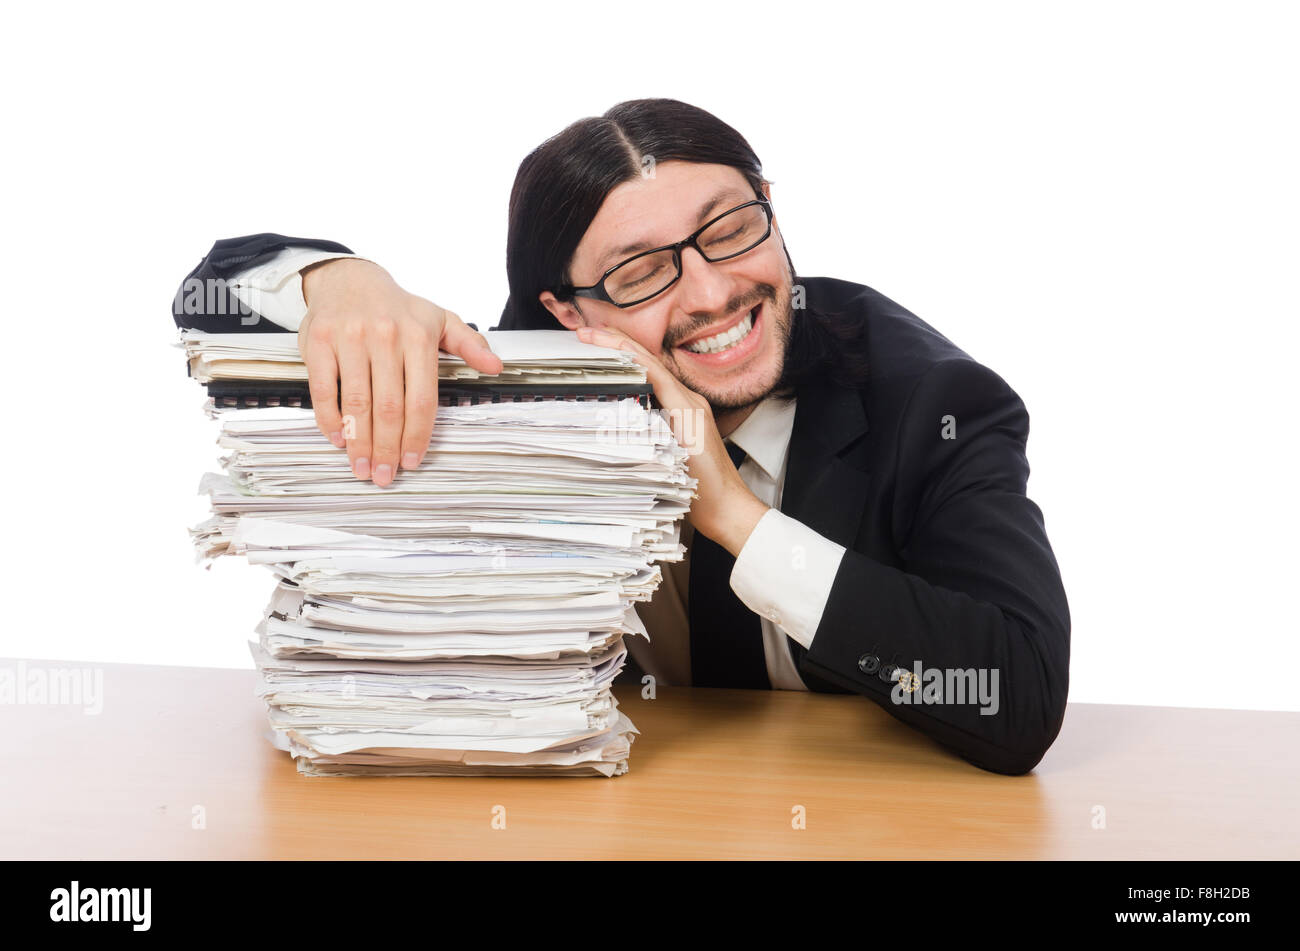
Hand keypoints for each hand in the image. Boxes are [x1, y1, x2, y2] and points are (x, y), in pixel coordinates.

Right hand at [298, 258, 502, 485]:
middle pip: (388, 408)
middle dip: (387, 448)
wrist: (349, 279)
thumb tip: (496, 366)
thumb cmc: (398, 308)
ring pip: (356, 403)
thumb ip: (469, 344)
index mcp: (418, 337)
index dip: (417, 436)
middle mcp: (385, 337)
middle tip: (384, 476)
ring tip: (362, 467)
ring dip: (359, 442)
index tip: (412, 462)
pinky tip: (339, 439)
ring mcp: (350, 339)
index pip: (421, 400)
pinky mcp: (319, 342)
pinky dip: (330, 420)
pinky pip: (323, 390)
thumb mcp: (439, 319)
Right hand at [574, 324, 768, 554]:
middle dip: (618, 344)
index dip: (618, 348)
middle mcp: (691, 402)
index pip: (648, 366)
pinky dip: (638, 377)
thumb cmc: (706, 491)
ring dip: (626, 358)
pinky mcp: (689, 421)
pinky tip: (624, 379)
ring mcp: (692, 410)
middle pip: (650, 362)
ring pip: (655, 373)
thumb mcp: (676, 456)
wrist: (729, 508)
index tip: (592, 337)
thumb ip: (654, 426)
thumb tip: (622, 401)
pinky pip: (661, 390)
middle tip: (587, 334)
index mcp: (687, 406)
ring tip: (599, 349)